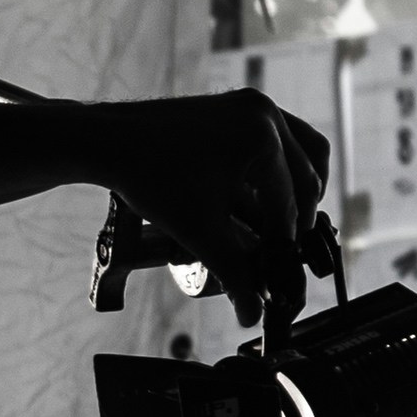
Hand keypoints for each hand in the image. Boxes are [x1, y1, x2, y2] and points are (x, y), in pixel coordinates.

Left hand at [86, 91, 331, 326]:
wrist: (108, 142)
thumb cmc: (149, 177)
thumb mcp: (198, 229)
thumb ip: (232, 272)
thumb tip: (252, 314)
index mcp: (262, 139)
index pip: (289, 202)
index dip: (285, 241)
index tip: (279, 265)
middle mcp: (264, 114)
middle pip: (307, 173)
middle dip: (300, 214)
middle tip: (286, 246)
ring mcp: (252, 104)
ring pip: (304, 148)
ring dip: (302, 185)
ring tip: (289, 219)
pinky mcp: (239, 103)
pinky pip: (282, 135)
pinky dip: (284, 164)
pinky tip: (270, 192)